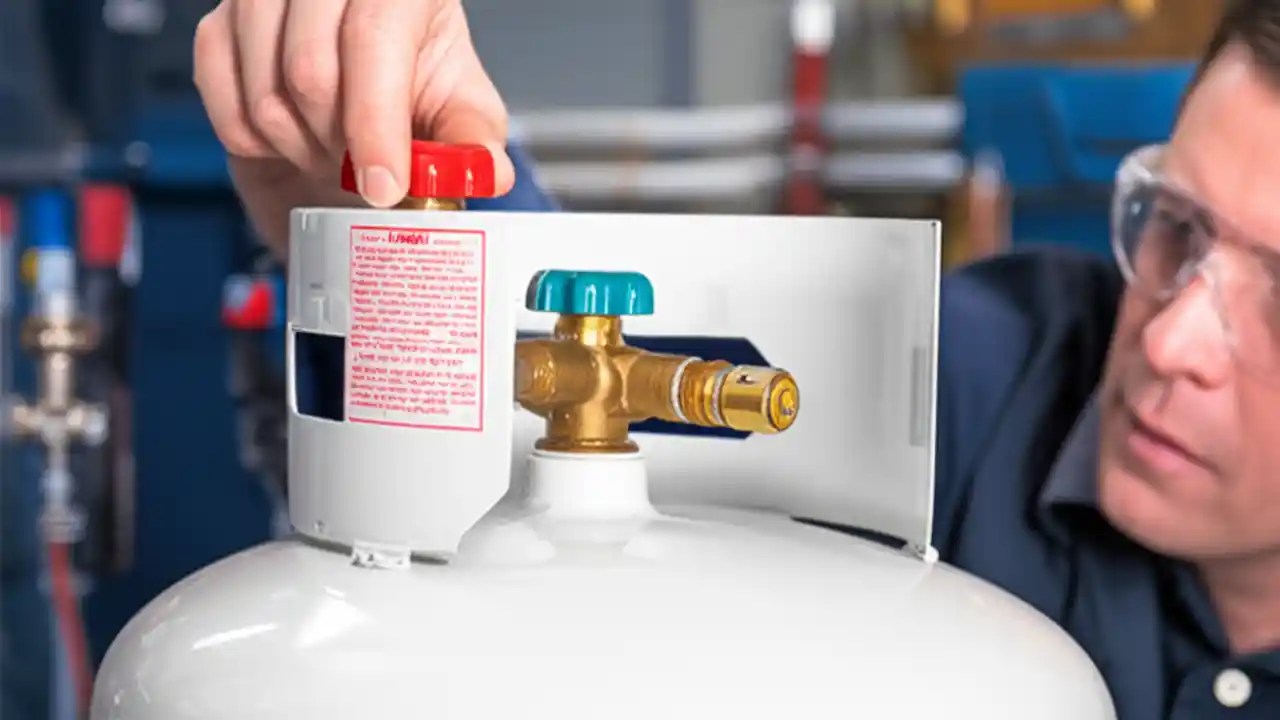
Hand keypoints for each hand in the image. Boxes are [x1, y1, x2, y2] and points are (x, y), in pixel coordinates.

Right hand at [193, 0, 512, 255]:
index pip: (374, 39)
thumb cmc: (414, 78)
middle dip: (341, 145)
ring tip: (336, 153)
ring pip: (266, 97)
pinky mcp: (218, 28)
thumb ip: (474, 136)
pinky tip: (296, 140)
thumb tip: (490, 172)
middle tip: (365, 169)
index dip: (377, 122)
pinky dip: (262, 145)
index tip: (385, 185)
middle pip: (310, 73)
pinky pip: (227, 109)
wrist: (361, 74)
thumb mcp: (460, 105)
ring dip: (304, 149)